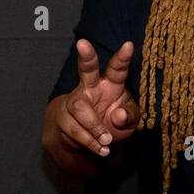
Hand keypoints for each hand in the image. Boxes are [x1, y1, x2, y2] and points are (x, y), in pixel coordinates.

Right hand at [53, 39, 140, 157]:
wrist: (91, 140)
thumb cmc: (114, 121)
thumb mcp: (130, 121)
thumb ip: (129, 116)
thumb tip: (117, 115)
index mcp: (111, 84)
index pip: (117, 69)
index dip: (123, 57)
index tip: (129, 45)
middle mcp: (91, 87)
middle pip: (86, 70)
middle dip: (86, 57)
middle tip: (83, 44)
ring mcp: (75, 102)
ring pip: (79, 108)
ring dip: (93, 126)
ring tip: (106, 142)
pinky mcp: (64, 118)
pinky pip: (73, 128)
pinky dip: (88, 141)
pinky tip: (100, 149)